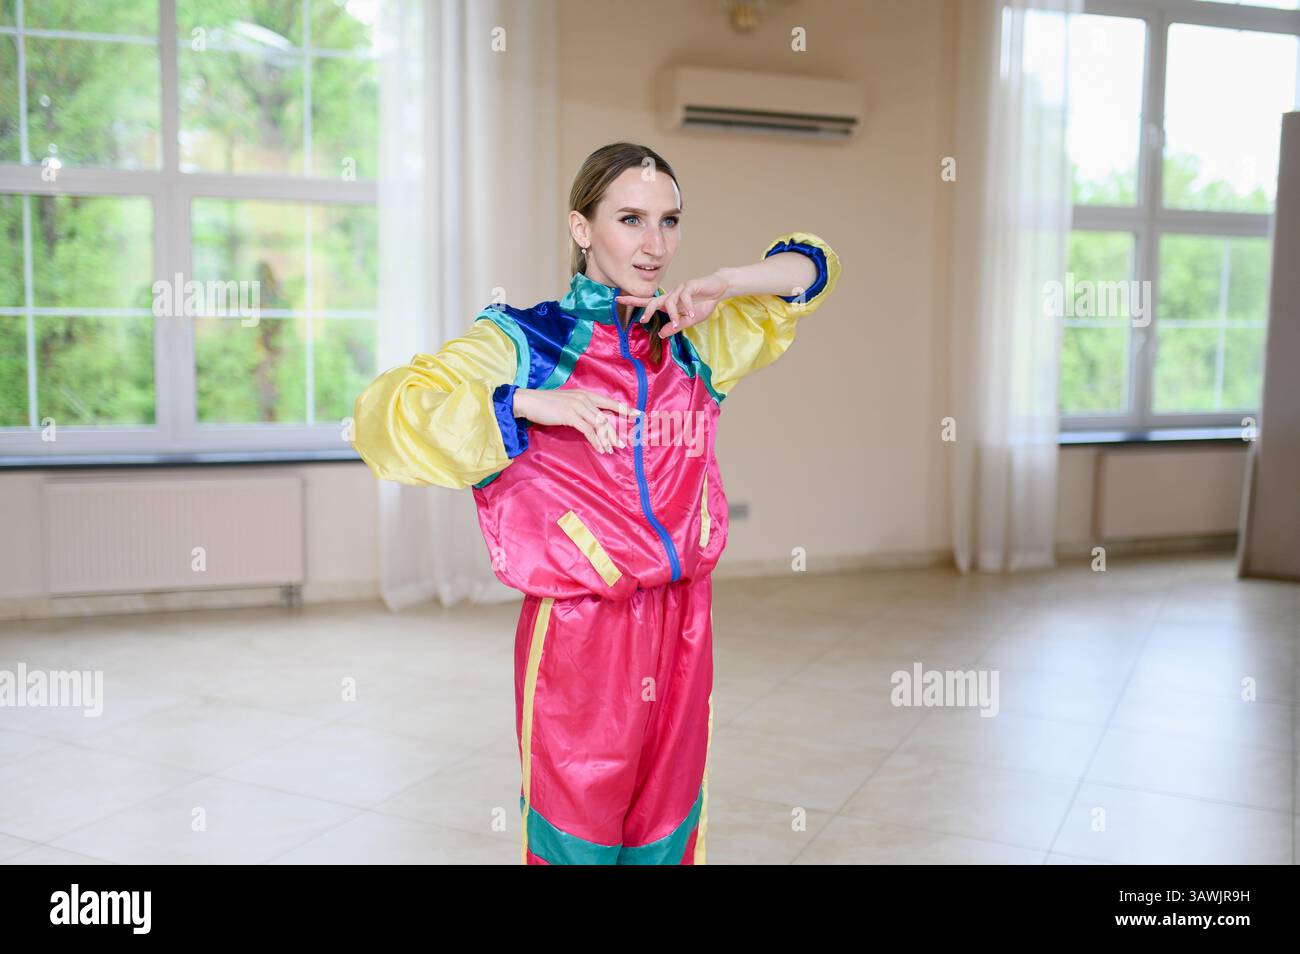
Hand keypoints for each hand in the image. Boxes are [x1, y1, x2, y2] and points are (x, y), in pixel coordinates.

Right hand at [512, 387, 639, 454]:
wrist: (528, 401)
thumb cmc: (546, 404)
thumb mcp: (567, 403)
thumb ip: (581, 408)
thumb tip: (591, 419)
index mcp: (585, 394)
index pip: (609, 401)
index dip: (624, 408)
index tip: (638, 414)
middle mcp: (584, 398)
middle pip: (606, 416)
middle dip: (616, 431)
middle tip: (625, 443)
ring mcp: (578, 406)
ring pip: (599, 424)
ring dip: (607, 439)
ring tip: (613, 450)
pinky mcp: (570, 415)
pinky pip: (588, 430)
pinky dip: (596, 441)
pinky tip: (600, 449)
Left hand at [616, 271, 730, 338]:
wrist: (718, 289)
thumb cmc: (702, 304)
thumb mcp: (688, 320)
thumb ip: (675, 327)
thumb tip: (660, 334)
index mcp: (668, 303)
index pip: (647, 302)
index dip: (632, 301)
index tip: (617, 299)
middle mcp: (671, 295)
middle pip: (653, 301)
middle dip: (646, 309)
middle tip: (642, 320)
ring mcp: (680, 289)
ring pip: (670, 302)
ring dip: (674, 314)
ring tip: (679, 323)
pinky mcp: (690, 285)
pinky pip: (685, 296)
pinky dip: (687, 306)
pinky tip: (691, 313)